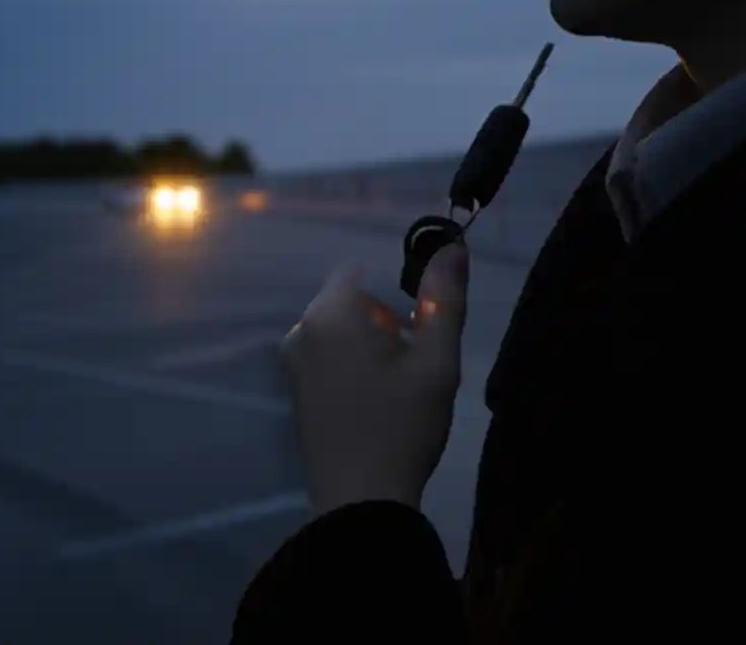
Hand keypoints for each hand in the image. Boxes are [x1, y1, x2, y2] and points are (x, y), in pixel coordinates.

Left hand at [281, 244, 469, 514]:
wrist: (359, 499)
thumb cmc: (402, 424)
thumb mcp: (436, 360)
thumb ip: (443, 299)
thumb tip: (453, 247)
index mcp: (330, 313)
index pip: (361, 271)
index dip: (396, 289)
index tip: (421, 324)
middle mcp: (301, 330)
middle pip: (352, 303)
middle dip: (387, 322)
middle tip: (415, 364)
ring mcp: (292, 363)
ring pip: (342, 333)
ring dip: (372, 347)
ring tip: (399, 388)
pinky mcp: (294, 391)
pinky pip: (328, 358)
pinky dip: (355, 368)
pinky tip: (377, 404)